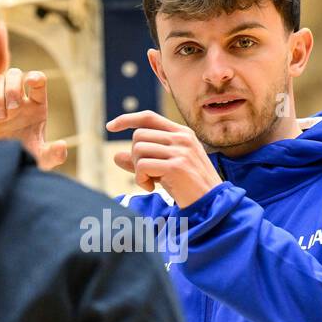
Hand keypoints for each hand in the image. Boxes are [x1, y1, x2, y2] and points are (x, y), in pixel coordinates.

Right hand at [0, 68, 67, 170]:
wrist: (3, 166)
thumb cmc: (26, 159)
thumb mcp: (42, 160)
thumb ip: (53, 155)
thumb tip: (62, 146)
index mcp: (36, 106)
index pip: (38, 81)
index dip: (34, 76)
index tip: (30, 82)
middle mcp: (19, 100)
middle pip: (15, 74)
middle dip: (12, 88)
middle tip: (12, 109)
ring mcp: (1, 102)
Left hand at [105, 111, 221, 207]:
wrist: (211, 204)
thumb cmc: (188, 187)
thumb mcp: (164, 169)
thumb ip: (143, 161)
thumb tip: (116, 156)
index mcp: (182, 133)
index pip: (149, 117)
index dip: (127, 119)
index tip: (111, 126)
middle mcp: (182, 138)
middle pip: (139, 135)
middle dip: (135, 156)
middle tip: (146, 173)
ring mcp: (180, 151)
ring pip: (138, 149)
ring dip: (138, 169)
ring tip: (150, 181)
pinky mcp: (176, 166)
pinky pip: (142, 166)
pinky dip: (140, 179)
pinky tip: (151, 188)